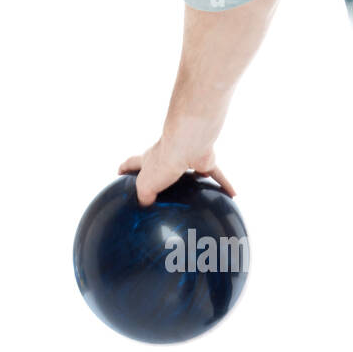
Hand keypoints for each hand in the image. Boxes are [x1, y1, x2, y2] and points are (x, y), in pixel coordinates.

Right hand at [118, 138, 234, 205]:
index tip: (120, 172)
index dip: (125, 168)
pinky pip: (217, 175)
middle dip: (160, 171)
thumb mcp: (145, 185)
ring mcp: (187, 157)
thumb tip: (146, 207)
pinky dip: (224, 184)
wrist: (187, 143)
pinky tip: (232, 195)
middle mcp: (167, 156)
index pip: (131, 164)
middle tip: (162, 184)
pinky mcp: (205, 160)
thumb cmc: (163, 162)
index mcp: (149, 161)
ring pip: (191, 169)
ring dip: (194, 178)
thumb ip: (143, 198)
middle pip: (161, 164)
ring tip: (197, 191)